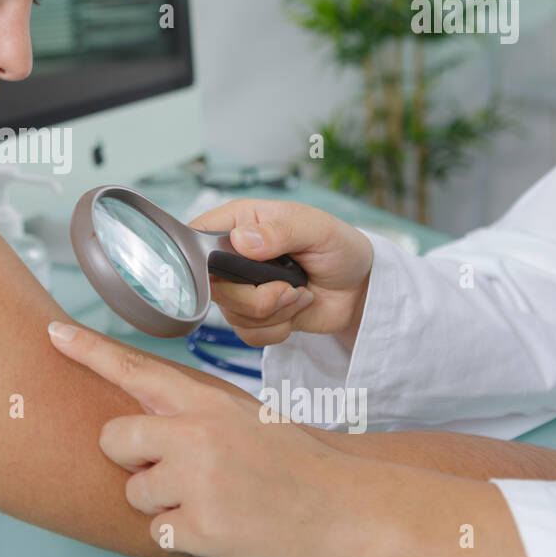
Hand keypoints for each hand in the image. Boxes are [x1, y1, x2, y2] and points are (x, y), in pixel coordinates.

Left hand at [47, 321, 362, 556]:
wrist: (350, 511)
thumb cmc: (295, 464)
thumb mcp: (244, 418)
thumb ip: (190, 413)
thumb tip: (137, 420)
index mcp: (208, 402)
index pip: (135, 369)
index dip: (88, 350)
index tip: (53, 334)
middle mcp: (198, 434)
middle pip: (115, 440)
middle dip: (137, 462)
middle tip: (183, 473)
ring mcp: (199, 481)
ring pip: (136, 493)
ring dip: (166, 504)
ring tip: (217, 500)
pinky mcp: (204, 527)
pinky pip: (161, 531)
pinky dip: (187, 535)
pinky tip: (225, 526)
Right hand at [187, 199, 372, 350]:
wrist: (359, 288)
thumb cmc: (340, 246)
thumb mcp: (318, 229)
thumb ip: (280, 231)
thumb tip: (241, 240)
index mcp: (240, 222)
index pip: (196, 235)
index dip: (199, 257)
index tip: (228, 272)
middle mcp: (233, 256)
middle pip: (211, 286)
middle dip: (255, 297)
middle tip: (289, 288)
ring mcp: (241, 288)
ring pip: (232, 314)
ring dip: (274, 312)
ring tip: (300, 294)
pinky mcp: (253, 316)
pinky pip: (247, 334)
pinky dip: (277, 329)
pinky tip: (295, 309)